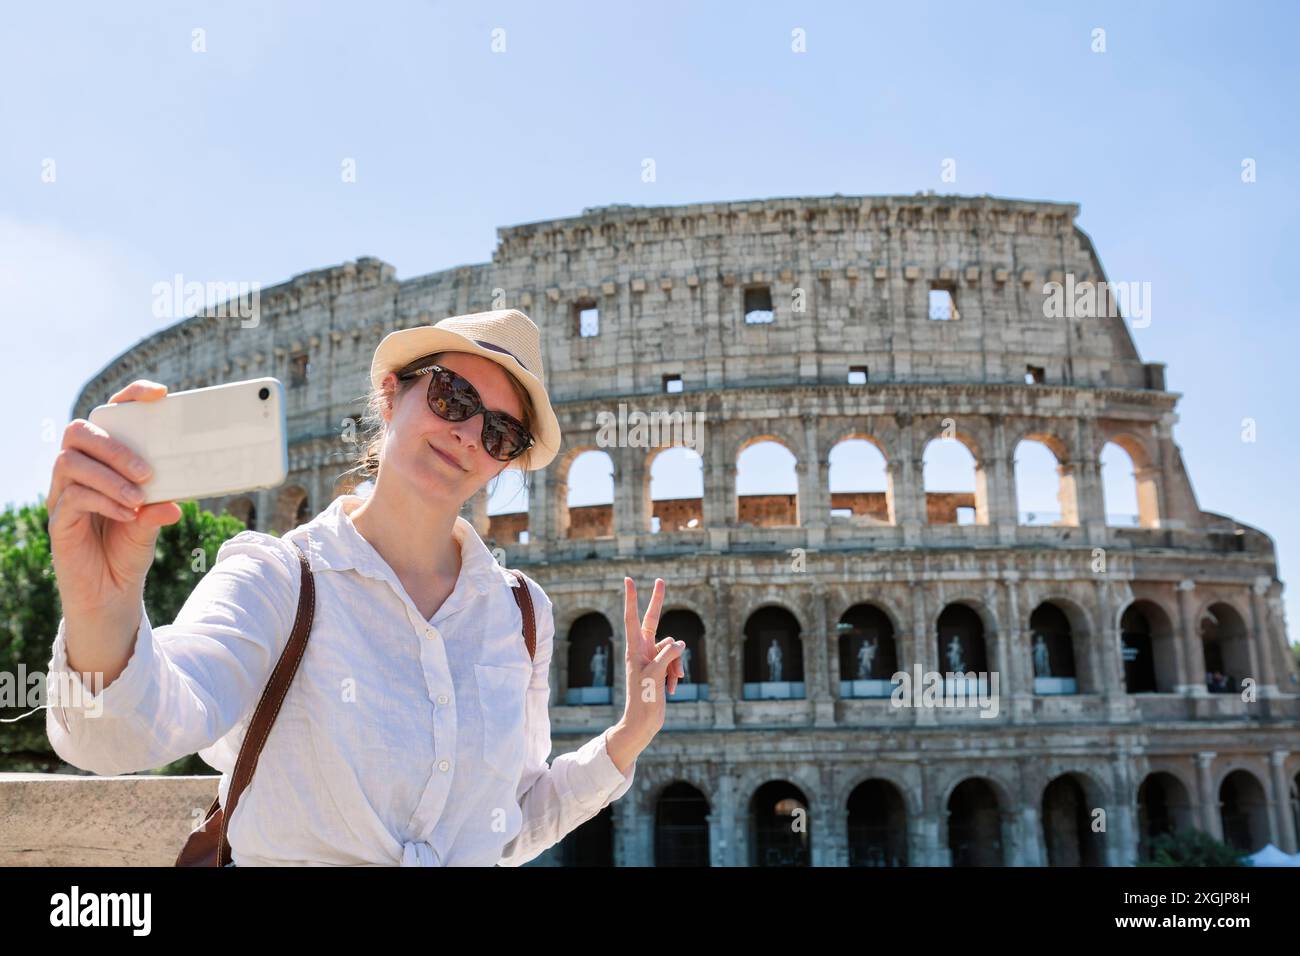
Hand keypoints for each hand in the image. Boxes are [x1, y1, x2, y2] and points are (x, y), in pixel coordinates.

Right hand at [48, 380, 182, 618]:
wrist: (112, 592)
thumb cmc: (129, 548)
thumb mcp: (152, 523)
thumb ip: (160, 506)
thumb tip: (176, 501)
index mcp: (102, 462)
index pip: (108, 417)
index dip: (129, 398)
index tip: (160, 395)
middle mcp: (77, 471)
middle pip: (79, 432)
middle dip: (114, 445)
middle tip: (147, 471)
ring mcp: (63, 494)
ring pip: (70, 462)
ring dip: (109, 476)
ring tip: (139, 497)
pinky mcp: (58, 520)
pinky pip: (73, 496)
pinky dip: (105, 501)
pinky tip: (128, 514)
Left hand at [613, 577, 682, 756]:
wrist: (643, 722)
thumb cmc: (643, 699)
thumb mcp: (655, 674)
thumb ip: (668, 654)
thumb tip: (680, 643)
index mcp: (634, 649)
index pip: (633, 618)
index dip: (632, 599)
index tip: (629, 580)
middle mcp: (642, 650)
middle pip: (653, 621)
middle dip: (658, 602)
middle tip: (660, 580)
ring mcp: (652, 658)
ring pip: (672, 648)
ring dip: (676, 664)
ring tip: (672, 683)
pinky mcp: (661, 668)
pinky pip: (675, 662)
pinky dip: (677, 674)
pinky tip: (673, 689)